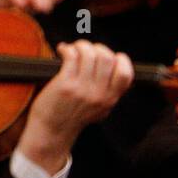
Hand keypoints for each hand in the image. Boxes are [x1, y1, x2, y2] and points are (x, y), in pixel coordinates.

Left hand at [17, 40, 132, 174]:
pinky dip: (67, 49)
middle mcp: (99, 94)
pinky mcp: (65, 85)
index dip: (119, 58)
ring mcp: (83, 89)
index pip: (126, 73)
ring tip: (72, 49)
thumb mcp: (100, 110)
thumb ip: (110, 93)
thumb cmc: (72, 117)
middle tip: (84, 50)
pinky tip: (62, 51)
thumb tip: (119, 73)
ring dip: (80, 46)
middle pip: (107, 57)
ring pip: (90, 54)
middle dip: (96, 47)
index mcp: (110, 99)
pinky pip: (72, 56)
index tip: (106, 55)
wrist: (51, 131)